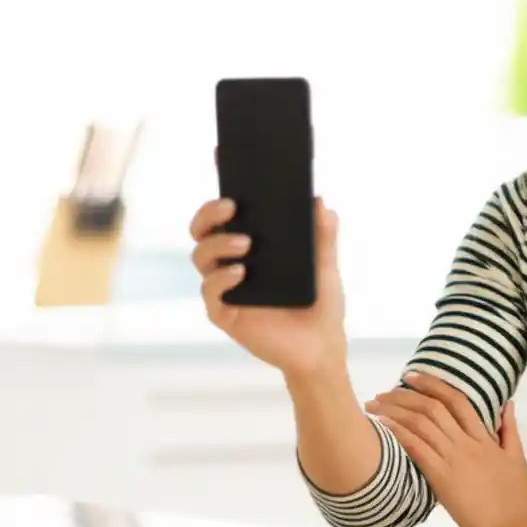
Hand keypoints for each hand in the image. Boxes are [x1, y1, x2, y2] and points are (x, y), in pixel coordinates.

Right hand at [189, 195, 346, 379]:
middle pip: (203, 232)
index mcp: (251, 247)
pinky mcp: (225, 315)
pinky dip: (222, 278)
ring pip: (201, 256)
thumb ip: (324, 235)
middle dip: (209, 214)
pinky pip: (210, 292)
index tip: (229, 177)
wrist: (323, 348)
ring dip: (218, 243)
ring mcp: (226, 289)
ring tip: (246, 242)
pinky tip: (241, 272)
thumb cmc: (321, 305)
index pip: (225, 217)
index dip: (219, 198)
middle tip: (232, 206)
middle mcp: (231, 264)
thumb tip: (320, 201)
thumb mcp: (326, 266)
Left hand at [364, 372, 526, 526]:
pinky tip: (382, 423)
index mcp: (484, 438)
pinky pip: (417, 448)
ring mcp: (454, 459)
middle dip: (405, 395)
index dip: (432, 384)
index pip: (456, 401)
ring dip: (394, 410)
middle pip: (432, 408)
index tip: (412, 376)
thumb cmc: (518, 497)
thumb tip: (506, 404)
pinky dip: (398, 431)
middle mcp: (466, 443)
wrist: (516, 526)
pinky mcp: (442, 478)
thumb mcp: (517, 457)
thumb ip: (508, 430)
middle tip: (384, 390)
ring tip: (374, 404)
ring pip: (420, 423)